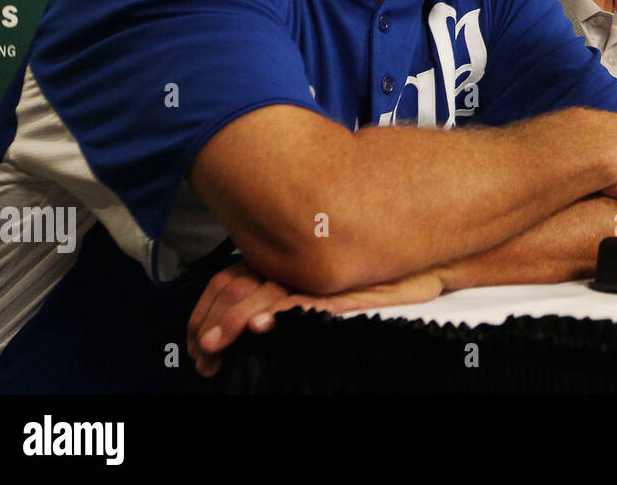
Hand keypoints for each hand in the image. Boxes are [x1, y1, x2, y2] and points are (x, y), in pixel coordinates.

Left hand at [187, 261, 446, 376]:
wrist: (421, 265)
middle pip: (235, 286)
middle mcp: (292, 262)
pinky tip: (263, 324)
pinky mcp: (340, 287)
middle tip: (201, 354)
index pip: (228, 281)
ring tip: (217, 344)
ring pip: (261, 293)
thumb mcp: (318, 288)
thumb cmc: (372, 278)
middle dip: (212, 324)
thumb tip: (249, 324)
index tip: (195, 344)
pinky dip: (281, 312)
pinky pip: (304, 299)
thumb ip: (285, 296)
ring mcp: (314, 273)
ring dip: (234, 321)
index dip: (204, 313)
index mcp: (282, 261)